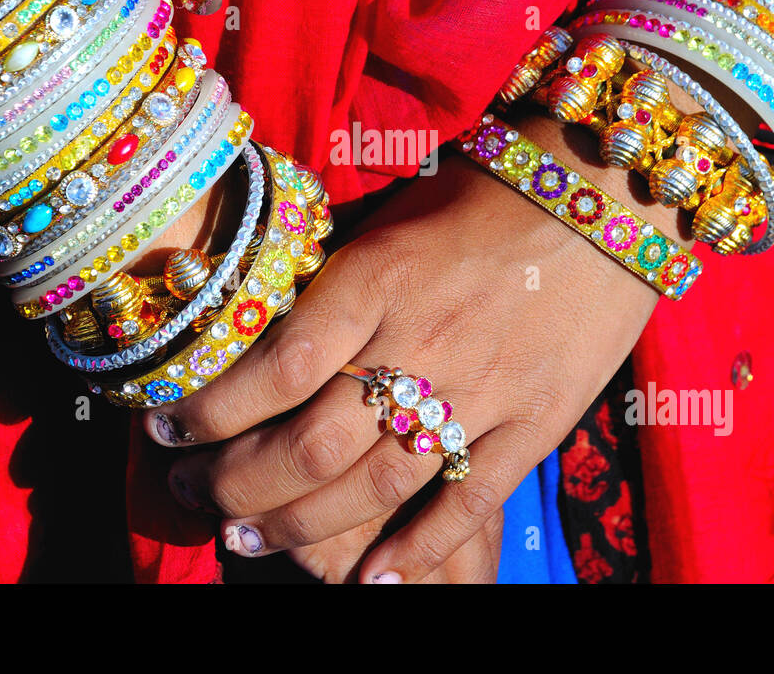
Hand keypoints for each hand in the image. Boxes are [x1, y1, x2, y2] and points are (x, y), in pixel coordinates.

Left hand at [144, 115, 682, 582]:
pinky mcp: (536, 420)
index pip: (274, 366)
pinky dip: (418, 549)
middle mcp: (421, 339)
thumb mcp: (394, 218)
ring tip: (247, 538)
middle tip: (193, 494)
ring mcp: (483, 387)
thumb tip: (257, 329)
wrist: (605, 194)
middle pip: (311, 443)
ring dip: (299, 526)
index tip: (168, 428)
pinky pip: (470, 501)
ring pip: (375, 484)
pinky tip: (373, 579)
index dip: (210, 411)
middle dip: (237, 483)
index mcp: (378, 277)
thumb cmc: (487, 194)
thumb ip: (335, 279)